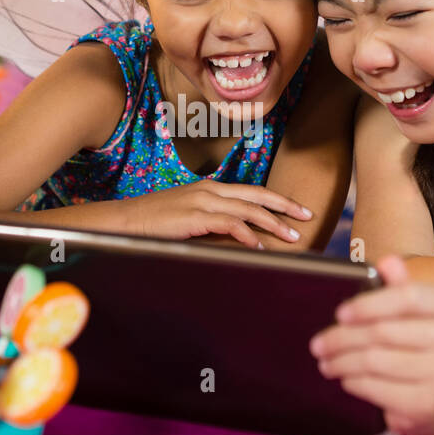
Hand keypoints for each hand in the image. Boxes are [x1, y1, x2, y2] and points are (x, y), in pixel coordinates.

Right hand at [125, 179, 311, 247]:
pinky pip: (228, 224)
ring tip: (291, 237)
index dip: (278, 200)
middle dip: (285, 207)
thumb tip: (238, 236)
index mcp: (211, 189)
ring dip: (272, 224)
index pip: (253, 191)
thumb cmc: (156, 222)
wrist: (126, 220)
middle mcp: (211, 190)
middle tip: (307, 217)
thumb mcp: (189, 217)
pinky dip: (246, 234)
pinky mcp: (194, 216)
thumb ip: (213, 222)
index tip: (298, 210)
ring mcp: (203, 201)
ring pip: (248, 210)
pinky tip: (258, 245)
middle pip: (257, 196)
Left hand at [311, 255, 433, 434]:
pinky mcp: (429, 404)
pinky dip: (355, 383)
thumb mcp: (416, 310)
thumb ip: (400, 285)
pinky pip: (378, 389)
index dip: (368, 304)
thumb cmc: (423, 342)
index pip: (407, 297)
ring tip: (327, 362)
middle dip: (342, 339)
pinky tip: (347, 379)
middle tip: (318, 345)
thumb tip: (387, 262)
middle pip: (383, 332)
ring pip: (375, 362)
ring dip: (342, 362)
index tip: (340, 314)